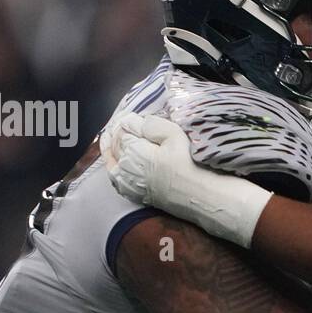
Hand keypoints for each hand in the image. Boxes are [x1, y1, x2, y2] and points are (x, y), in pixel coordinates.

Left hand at [99, 112, 271, 245]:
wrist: (200, 197)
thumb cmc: (190, 164)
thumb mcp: (174, 135)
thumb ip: (150, 125)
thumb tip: (134, 122)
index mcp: (132, 151)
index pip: (123, 129)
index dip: (127, 120)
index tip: (134, 115)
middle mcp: (125, 168)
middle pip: (115, 144)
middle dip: (117, 132)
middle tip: (125, 123)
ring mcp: (128, 184)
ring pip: (112, 161)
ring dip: (111, 148)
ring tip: (112, 138)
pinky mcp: (135, 195)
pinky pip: (116, 178)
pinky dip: (112, 167)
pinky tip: (116, 163)